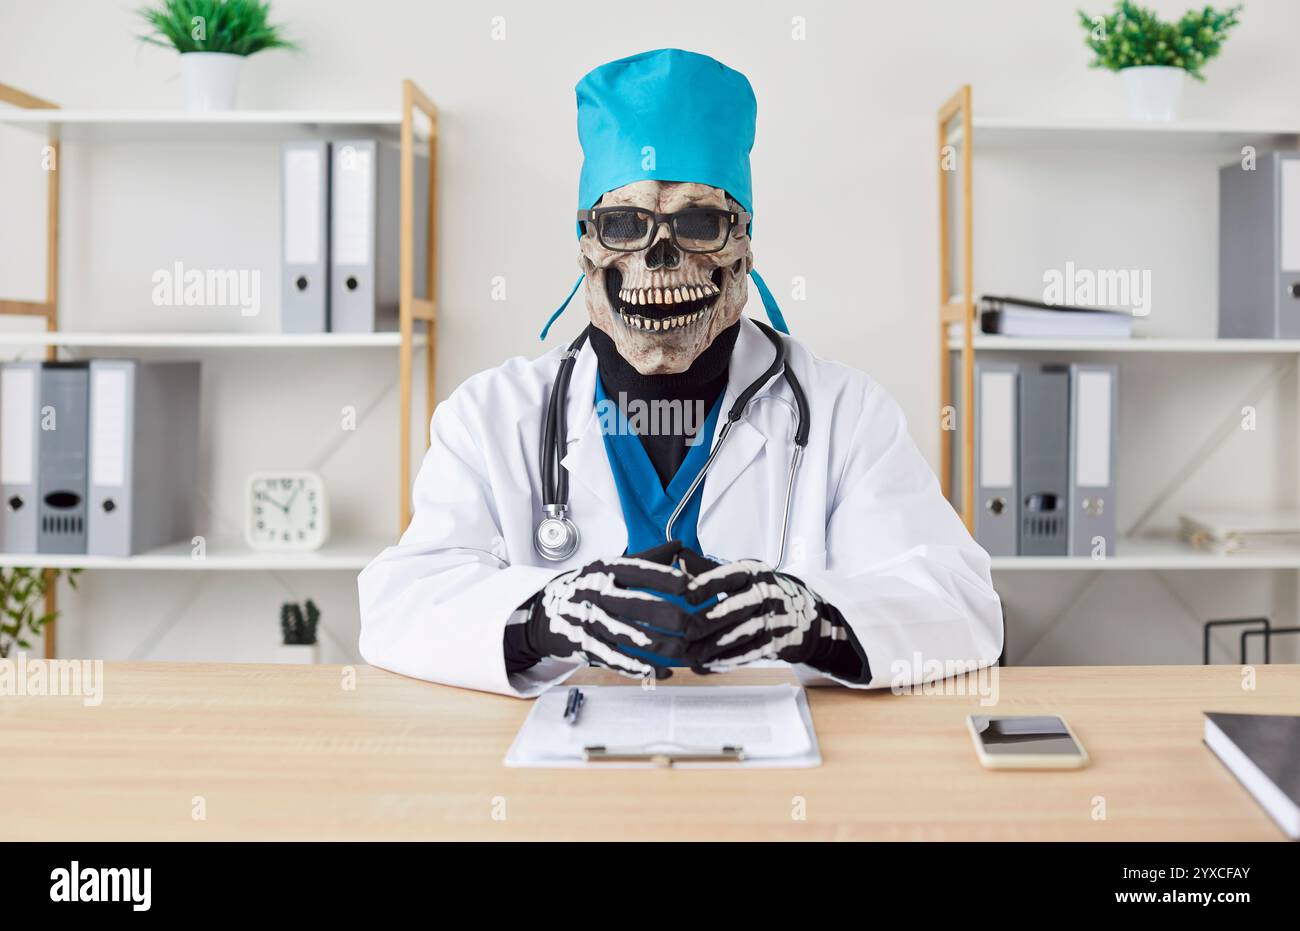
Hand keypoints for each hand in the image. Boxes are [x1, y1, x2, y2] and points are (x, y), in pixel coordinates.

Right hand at [523, 542, 704, 678]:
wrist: (543, 614)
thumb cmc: (584, 587)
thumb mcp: (608, 566)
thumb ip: (645, 558)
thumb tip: (679, 545)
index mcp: (604, 570)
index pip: (637, 572)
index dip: (664, 579)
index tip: (690, 585)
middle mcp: (595, 594)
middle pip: (637, 606)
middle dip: (670, 617)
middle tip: (696, 625)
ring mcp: (590, 623)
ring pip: (631, 637)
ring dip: (662, 646)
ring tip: (686, 650)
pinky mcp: (587, 648)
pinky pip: (618, 660)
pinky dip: (643, 669)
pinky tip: (665, 672)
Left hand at [680, 560, 854, 673]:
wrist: (804, 614)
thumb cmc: (762, 590)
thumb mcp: (741, 574)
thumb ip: (708, 568)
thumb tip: (679, 555)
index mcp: (752, 573)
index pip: (727, 577)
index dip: (706, 585)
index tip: (685, 593)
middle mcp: (763, 594)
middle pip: (733, 608)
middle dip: (707, 621)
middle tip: (683, 631)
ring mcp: (770, 620)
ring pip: (738, 634)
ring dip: (712, 647)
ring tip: (689, 654)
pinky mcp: (773, 643)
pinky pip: (747, 653)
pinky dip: (724, 661)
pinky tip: (706, 666)